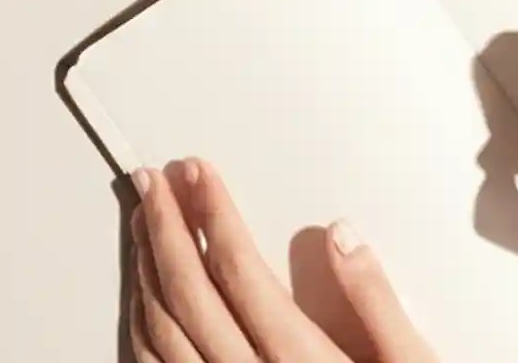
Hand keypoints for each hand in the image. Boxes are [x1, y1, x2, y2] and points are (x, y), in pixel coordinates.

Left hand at [127, 159, 435, 362]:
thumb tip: (342, 236)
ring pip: (162, 332)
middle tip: (157, 182)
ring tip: (145, 222)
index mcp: (299, 360)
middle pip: (189, 293)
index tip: (198, 173)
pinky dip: (140, 328)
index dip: (212, 213)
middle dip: (168, 228)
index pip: (238, 269)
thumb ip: (377, 300)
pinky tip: (142, 300)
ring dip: (147, 270)